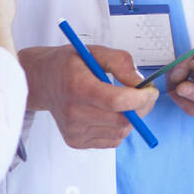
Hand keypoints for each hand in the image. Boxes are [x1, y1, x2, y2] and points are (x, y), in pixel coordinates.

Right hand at [17, 44, 157, 148]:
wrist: (42, 82)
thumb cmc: (69, 64)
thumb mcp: (94, 51)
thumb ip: (120, 61)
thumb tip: (140, 81)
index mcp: (77, 86)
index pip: (116, 101)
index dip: (140, 98)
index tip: (151, 91)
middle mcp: (73, 112)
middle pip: (121, 120)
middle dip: (142, 108)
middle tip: (145, 94)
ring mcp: (73, 131)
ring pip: (120, 132)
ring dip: (132, 118)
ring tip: (125, 101)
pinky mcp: (76, 141)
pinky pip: (111, 140)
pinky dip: (119, 128)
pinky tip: (110, 113)